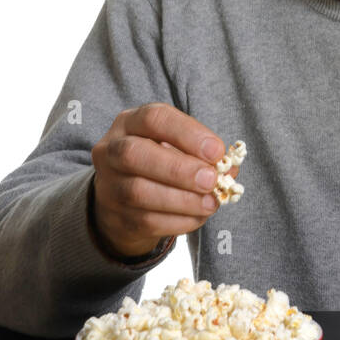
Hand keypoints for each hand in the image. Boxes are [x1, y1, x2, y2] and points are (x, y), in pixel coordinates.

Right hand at [91, 103, 236, 257]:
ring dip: (182, 200)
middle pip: (135, 155)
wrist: (125, 200)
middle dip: (179, 169)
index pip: (154, 118)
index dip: (187, 133)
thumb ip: (201, 153)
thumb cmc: (158, 163)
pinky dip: (178, 220)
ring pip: (139, 192)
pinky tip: (198, 216)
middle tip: (211, 180)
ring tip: (211, 202)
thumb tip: (231, 166)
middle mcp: (111, 150)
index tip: (217, 151)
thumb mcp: (176, 147)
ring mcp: (108, 185)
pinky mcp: (115, 217)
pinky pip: (146, 221)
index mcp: (130, 123)